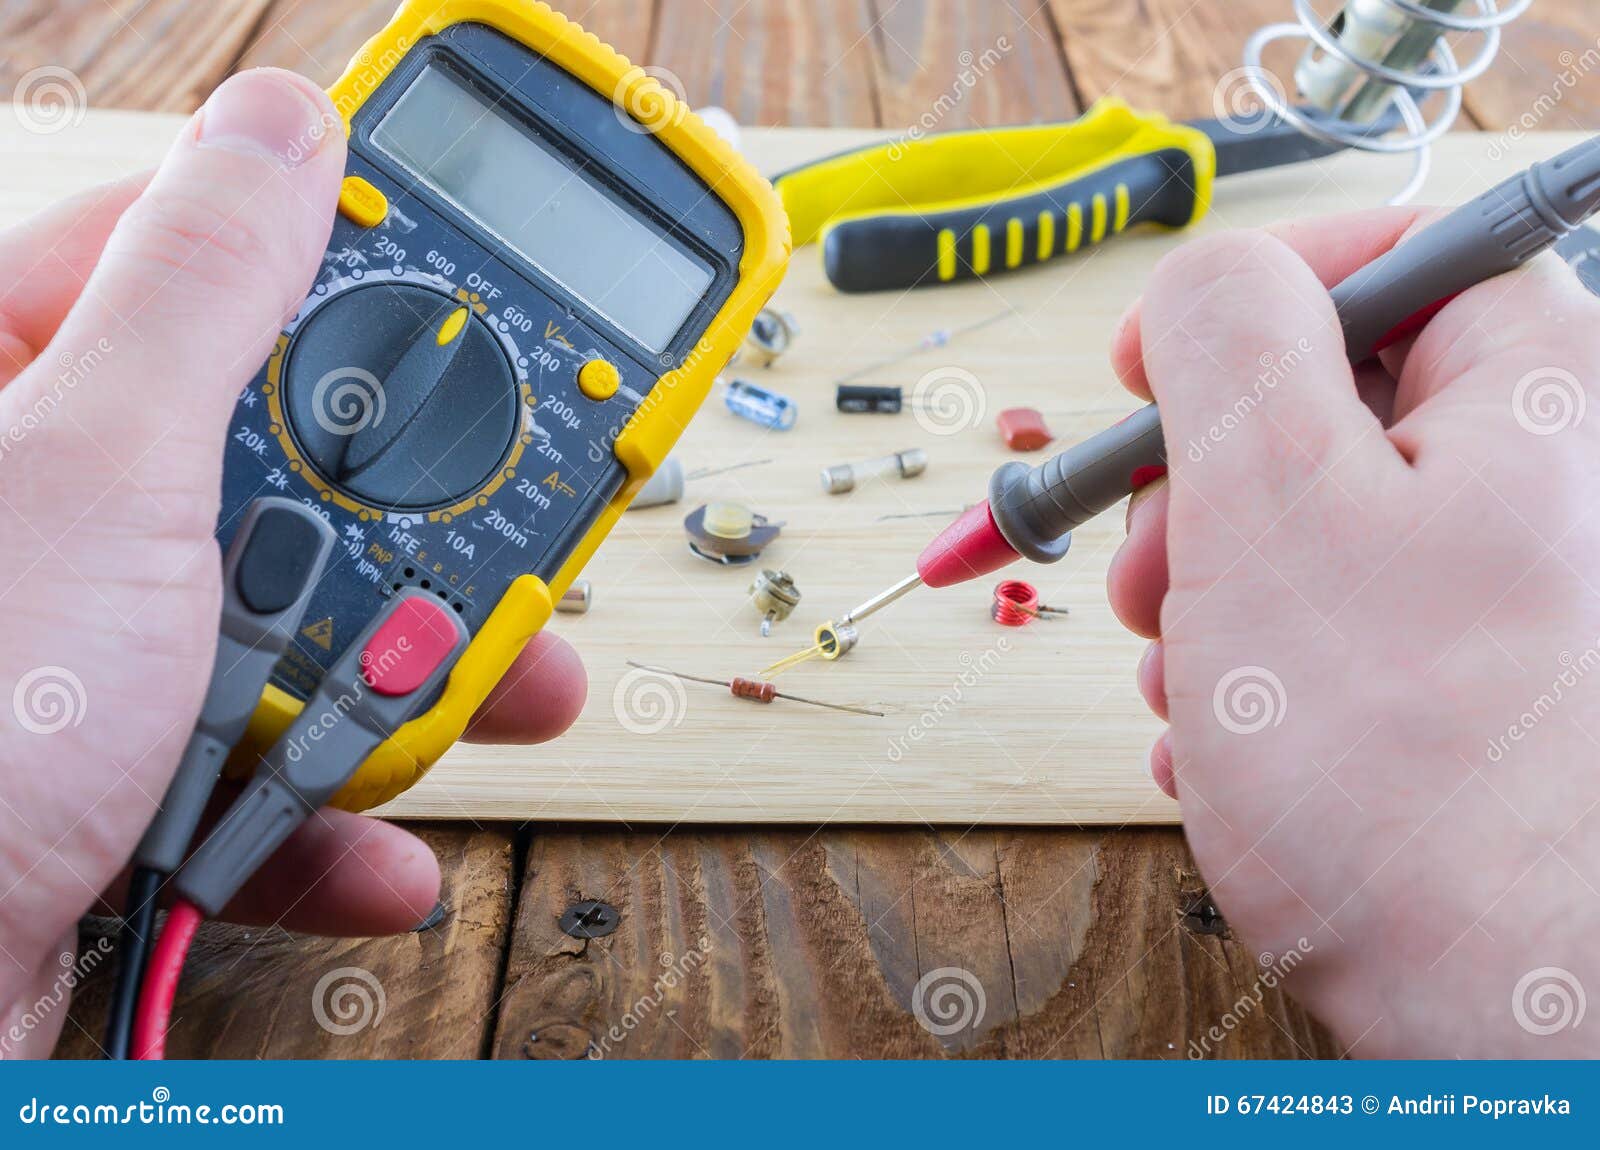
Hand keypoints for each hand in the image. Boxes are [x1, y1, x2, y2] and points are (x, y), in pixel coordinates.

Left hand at [0, 70, 585, 1057]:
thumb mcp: (98, 474)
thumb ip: (201, 294)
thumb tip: (284, 128)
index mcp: (13, 396)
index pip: (194, 267)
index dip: (347, 272)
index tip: (472, 287)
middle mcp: (54, 516)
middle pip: (288, 462)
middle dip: (411, 522)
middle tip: (500, 521)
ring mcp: (101, 651)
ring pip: (306, 617)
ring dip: (411, 680)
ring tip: (481, 703)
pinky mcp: (133, 773)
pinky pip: (274, 764)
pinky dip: (344, 814)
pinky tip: (376, 842)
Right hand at [1107, 210, 1599, 1056]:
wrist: (1517, 1014)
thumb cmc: (1407, 767)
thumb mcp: (1269, 497)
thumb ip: (1224, 336)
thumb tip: (1201, 283)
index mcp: (1533, 392)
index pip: (1385, 260)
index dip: (1240, 303)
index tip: (1140, 369)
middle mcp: (1548, 483)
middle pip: (1331, 410)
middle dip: (1205, 489)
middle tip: (1157, 572)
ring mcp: (1517, 596)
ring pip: (1317, 535)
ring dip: (1215, 599)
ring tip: (1193, 685)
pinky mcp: (1482, 693)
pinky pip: (1340, 633)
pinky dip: (1260, 673)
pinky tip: (1231, 743)